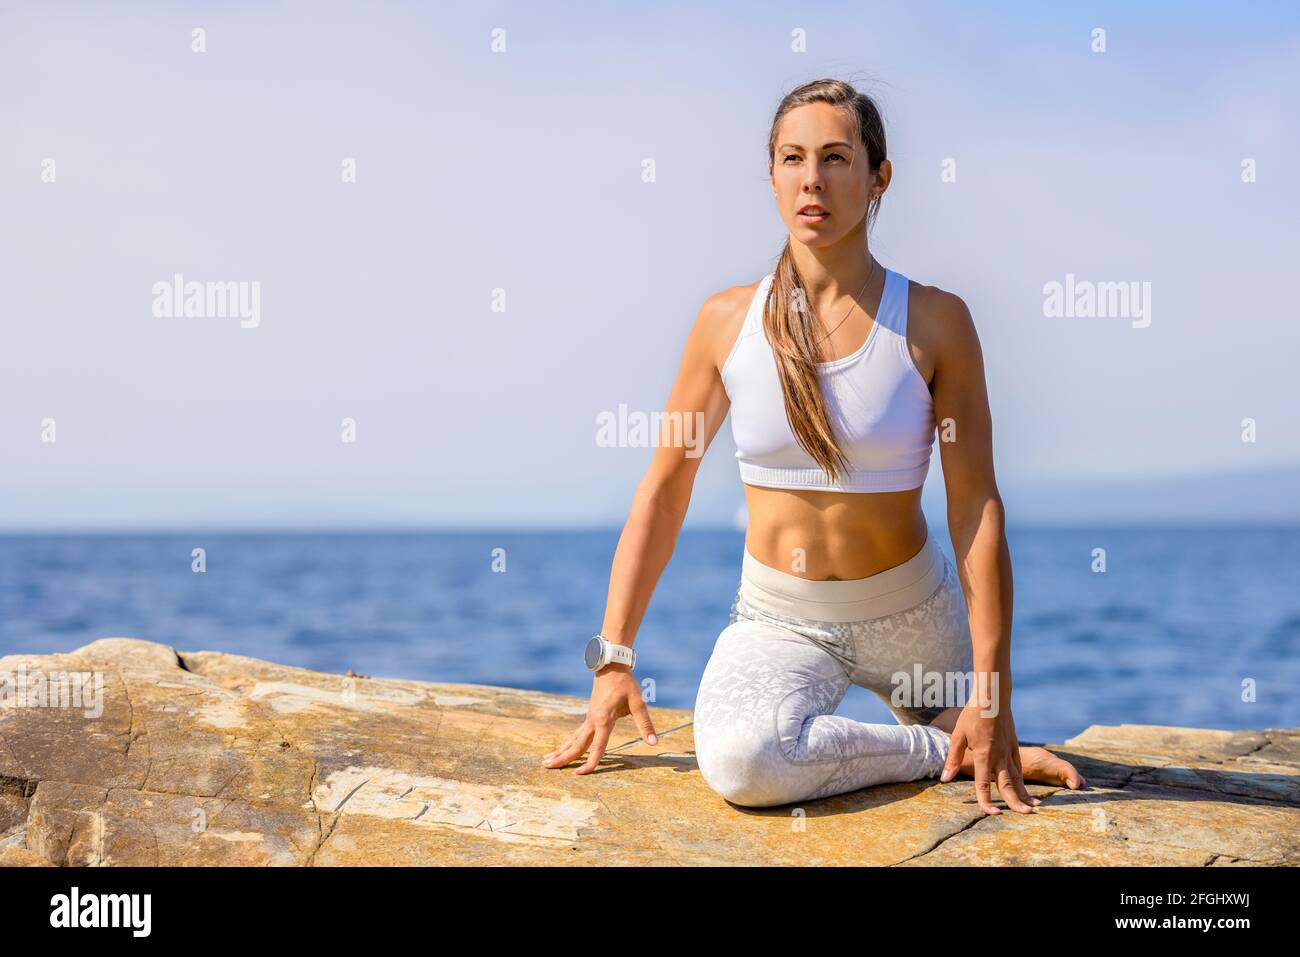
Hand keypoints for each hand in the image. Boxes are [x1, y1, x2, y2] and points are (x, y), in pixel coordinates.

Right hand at [540, 665, 657, 774]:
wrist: (611, 666)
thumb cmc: (625, 684)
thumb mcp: (638, 703)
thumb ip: (645, 724)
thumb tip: (654, 742)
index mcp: (604, 720)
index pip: (597, 746)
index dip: (591, 762)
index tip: (580, 774)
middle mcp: (593, 721)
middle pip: (576, 744)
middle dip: (562, 758)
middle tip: (546, 768)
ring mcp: (589, 718)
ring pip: (573, 739)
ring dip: (560, 751)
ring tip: (545, 762)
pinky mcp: (589, 716)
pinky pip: (576, 734)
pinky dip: (568, 744)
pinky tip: (562, 750)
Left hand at [939, 696, 1035, 814]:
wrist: (993, 697)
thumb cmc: (972, 714)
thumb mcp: (958, 736)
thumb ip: (953, 759)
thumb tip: (945, 779)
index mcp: (984, 755)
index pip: (984, 784)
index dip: (986, 801)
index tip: (991, 814)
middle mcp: (1000, 756)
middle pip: (1008, 785)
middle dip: (1016, 802)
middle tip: (1025, 816)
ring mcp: (1009, 751)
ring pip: (1018, 777)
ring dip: (1024, 794)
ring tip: (1033, 808)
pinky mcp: (1014, 745)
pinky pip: (1019, 766)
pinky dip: (1022, 779)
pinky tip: (1025, 788)